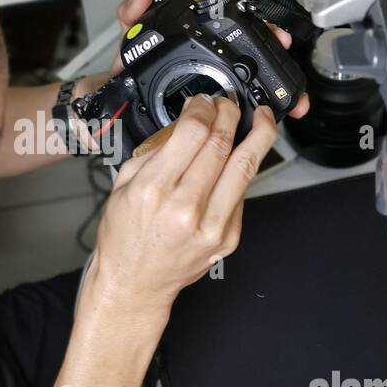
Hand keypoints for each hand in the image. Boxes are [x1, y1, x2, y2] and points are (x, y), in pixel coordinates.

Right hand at [89, 95, 276, 317]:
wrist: (135, 283)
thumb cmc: (125, 236)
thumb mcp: (123, 185)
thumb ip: (155, 151)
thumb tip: (186, 122)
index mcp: (154, 190)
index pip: (193, 133)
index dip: (204, 108)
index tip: (204, 102)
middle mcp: (185, 208)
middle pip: (222, 144)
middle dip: (230, 114)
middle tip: (229, 104)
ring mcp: (212, 226)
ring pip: (246, 167)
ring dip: (259, 135)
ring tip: (262, 118)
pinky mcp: (228, 237)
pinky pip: (242, 193)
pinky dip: (242, 170)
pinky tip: (237, 160)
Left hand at [110, 0, 310, 119]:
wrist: (113, 118)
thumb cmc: (125, 81)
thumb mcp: (127, 47)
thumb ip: (132, 19)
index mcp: (197, 49)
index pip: (235, 34)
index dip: (258, 31)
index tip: (274, 34)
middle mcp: (211, 69)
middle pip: (254, 60)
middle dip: (277, 58)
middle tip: (286, 53)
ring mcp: (216, 94)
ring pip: (257, 90)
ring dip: (281, 91)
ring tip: (296, 99)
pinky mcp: (215, 120)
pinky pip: (244, 119)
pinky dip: (266, 120)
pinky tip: (282, 119)